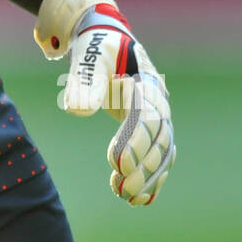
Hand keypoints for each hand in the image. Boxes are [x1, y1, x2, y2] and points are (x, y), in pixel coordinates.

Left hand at [35, 0, 175, 206]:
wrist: (106, 42)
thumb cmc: (95, 48)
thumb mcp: (88, 57)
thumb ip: (84, 80)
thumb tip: (78, 110)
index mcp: (146, 81)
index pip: (147, 117)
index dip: (134, 141)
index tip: (116, 162)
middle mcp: (159, 101)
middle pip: (158, 140)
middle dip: (142, 167)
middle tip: (121, 190)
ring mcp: (158, 116)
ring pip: (162, 153)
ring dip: (149, 178)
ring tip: (128, 199)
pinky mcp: (150, 129)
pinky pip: (158, 157)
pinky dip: (153, 179)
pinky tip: (140, 200)